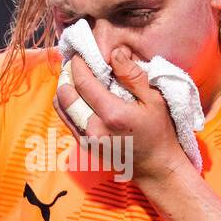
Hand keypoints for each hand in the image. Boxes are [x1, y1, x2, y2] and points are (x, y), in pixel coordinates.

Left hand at [54, 47, 187, 185]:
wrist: (156, 167)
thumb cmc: (159, 132)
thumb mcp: (154, 99)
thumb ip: (133, 75)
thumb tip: (115, 53)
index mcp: (112, 114)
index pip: (83, 82)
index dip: (77, 65)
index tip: (79, 55)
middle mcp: (94, 128)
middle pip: (65, 94)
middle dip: (67, 75)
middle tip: (75, 64)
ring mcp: (87, 139)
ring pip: (61, 107)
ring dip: (64, 89)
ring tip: (74, 78)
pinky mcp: (85, 145)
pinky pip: (66, 119)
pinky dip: (67, 104)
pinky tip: (79, 96)